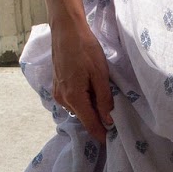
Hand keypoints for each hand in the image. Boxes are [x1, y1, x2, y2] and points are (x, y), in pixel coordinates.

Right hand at [49, 10, 113, 144]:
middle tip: (116, 116)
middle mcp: (62, 100)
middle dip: (98, 119)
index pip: (90, 125)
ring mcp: (57, 93)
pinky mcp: (57, 86)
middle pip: (84, 118)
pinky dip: (83, 100)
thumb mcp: (100, 74)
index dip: (102, 135)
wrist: (66, 30)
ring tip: (104, 97)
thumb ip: (104, 99)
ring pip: (78, 109)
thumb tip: (108, 121)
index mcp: (74, 98)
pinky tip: (92, 89)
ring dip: (91, 108)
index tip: (114, 141)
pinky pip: (73, 101)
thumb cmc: (85, 48)